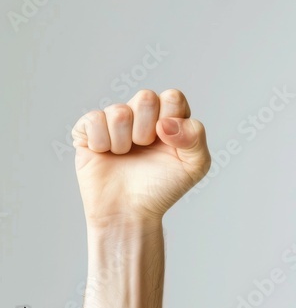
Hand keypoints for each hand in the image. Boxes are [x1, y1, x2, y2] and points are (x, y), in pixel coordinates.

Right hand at [72, 89, 210, 225]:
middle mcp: (142, 116)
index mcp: (169, 118)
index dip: (171, 118)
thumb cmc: (163, 188)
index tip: (169, 141)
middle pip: (146, 97)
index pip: (173, 97)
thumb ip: (195, 136)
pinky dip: (102, 143)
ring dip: (125, 141)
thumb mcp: (195, 165)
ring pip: (119, 111)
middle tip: (146, 148)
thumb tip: (166, 122)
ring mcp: (115, 121)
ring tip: (125, 156)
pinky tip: (106, 154)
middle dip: (147, 129)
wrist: (130, 211)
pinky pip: (94, 119)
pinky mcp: (89, 129)